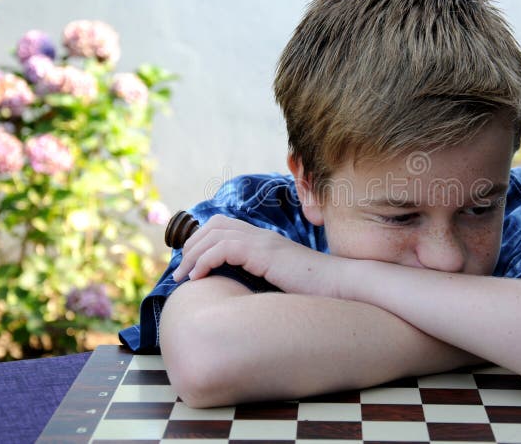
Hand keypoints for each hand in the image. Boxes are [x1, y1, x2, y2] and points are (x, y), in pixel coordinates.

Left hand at [171, 214, 343, 297]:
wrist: (341, 286)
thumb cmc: (316, 292)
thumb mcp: (282, 283)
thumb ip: (262, 280)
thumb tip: (239, 296)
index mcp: (265, 241)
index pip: (225, 225)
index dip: (202, 239)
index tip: (190, 263)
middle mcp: (262, 236)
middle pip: (214, 225)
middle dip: (191, 245)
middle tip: (180, 270)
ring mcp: (264, 242)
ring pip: (214, 234)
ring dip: (193, 255)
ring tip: (183, 277)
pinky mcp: (265, 253)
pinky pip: (224, 248)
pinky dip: (205, 261)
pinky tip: (198, 278)